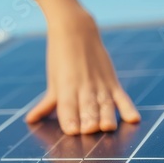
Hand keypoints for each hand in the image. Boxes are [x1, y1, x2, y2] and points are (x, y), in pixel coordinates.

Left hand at [26, 9, 140, 134]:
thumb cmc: (61, 58)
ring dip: (106, 116)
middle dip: (88, 120)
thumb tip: (29, 120)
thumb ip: (46, 104)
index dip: (70, 119)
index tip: (72, 132)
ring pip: (104, 104)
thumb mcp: (54, 80)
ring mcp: (100, 84)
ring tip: (107, 128)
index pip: (67, 107)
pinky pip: (122, 97)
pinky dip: (128, 108)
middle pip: (87, 107)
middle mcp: (83, 86)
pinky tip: (134, 119)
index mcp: (66, 87)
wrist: (77, 29)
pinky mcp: (112, 81)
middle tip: (89, 131)